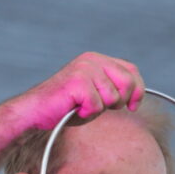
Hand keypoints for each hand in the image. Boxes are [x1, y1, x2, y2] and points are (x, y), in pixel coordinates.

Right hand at [16, 52, 144, 129]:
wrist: (36, 111)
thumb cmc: (67, 107)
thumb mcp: (96, 95)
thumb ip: (114, 89)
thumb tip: (137, 93)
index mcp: (98, 59)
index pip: (131, 70)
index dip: (137, 90)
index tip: (132, 107)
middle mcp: (92, 59)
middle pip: (128, 82)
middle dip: (120, 101)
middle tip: (102, 108)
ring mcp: (84, 69)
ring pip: (113, 96)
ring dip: (100, 109)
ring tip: (83, 107)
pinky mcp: (77, 81)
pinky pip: (97, 105)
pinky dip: (88, 114)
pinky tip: (74, 110)